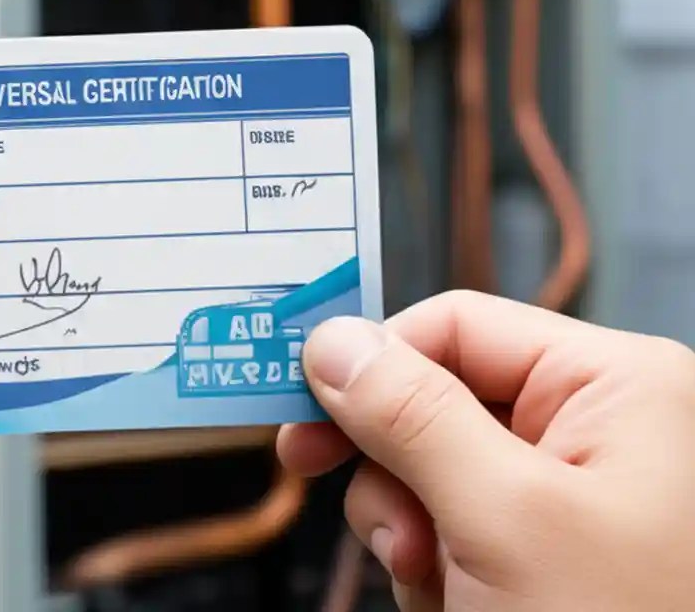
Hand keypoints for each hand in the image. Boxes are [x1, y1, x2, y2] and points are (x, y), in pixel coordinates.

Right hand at [279, 291, 694, 611]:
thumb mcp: (502, 518)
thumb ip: (411, 416)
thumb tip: (332, 341)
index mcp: (614, 386)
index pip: (455, 327)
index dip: (370, 363)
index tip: (297, 409)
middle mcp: (595, 427)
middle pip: (434, 399)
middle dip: (394, 468)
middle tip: (341, 498)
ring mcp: (568, 494)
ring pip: (430, 470)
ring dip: (408, 528)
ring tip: (438, 582)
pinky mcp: (541, 550)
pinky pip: (448, 527)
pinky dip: (432, 567)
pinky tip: (458, 604)